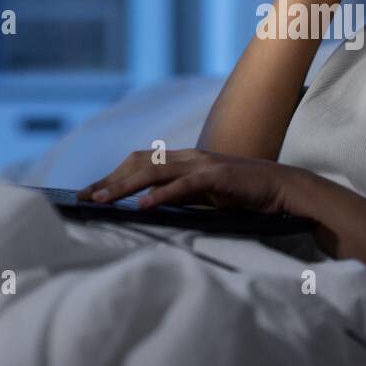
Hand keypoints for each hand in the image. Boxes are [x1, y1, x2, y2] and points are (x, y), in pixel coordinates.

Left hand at [76, 148, 316, 215]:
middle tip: (82, 197)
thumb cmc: (244, 195)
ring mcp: (203, 164)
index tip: (88, 191)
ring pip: (153, 171)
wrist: (282, 188)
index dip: (112, 175)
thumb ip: (181, 197)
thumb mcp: (205, 196)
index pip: (139, 162)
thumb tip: (149, 209)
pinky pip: (183, 186)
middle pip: (138, 163)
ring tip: (101, 200)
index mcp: (184, 160)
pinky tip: (144, 206)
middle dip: (108, 180)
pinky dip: (161, 195)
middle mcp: (189, 157)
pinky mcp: (218, 177)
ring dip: (124, 186)